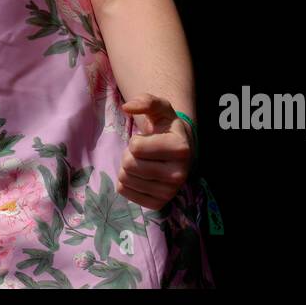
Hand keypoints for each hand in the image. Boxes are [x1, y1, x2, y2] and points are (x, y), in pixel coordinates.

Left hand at [117, 93, 193, 209]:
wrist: (179, 150)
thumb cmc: (166, 127)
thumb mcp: (159, 108)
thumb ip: (145, 101)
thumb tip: (127, 107)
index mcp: (180, 149)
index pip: (135, 147)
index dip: (135, 140)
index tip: (147, 140)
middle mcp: (179, 174)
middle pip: (128, 165)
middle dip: (129, 154)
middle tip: (141, 152)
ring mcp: (169, 192)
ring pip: (125, 179)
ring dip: (127, 167)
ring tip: (141, 162)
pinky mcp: (158, 203)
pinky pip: (125, 192)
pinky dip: (126, 182)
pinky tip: (139, 175)